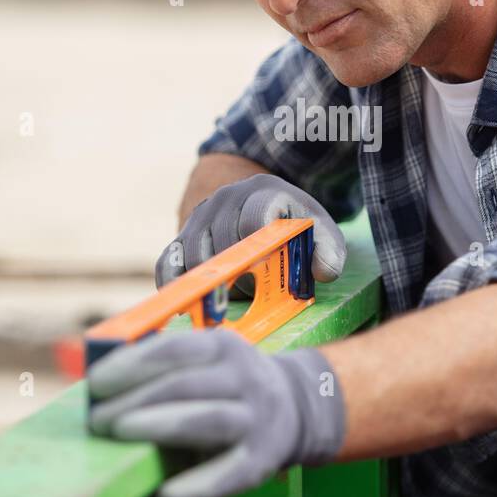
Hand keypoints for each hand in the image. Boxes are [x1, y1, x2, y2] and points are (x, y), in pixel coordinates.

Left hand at [87, 328, 345, 496]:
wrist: (295, 406)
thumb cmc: (227, 384)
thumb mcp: (206, 360)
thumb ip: (164, 367)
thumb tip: (100, 387)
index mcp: (224, 346)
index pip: (174, 349)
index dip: (131, 364)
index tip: (95, 383)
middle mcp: (245, 377)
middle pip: (185, 384)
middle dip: (135, 400)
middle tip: (98, 419)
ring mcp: (257, 418)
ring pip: (206, 419)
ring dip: (158, 426)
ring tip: (120, 434)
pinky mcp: (263, 459)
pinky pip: (227, 475)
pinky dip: (194, 487)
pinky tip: (162, 494)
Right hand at [154, 173, 346, 294]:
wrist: (254, 201)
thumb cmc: (291, 222)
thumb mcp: (318, 229)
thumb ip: (329, 250)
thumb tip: (324, 273)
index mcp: (263, 192)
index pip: (255, 221)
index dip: (263, 251)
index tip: (272, 272)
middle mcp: (225, 200)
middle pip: (223, 243)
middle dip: (243, 275)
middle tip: (258, 291)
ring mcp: (198, 218)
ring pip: (196, 257)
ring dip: (216, 282)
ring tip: (237, 292)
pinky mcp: (179, 238)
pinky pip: (167, 264)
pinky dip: (176, 285)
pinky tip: (191, 303)